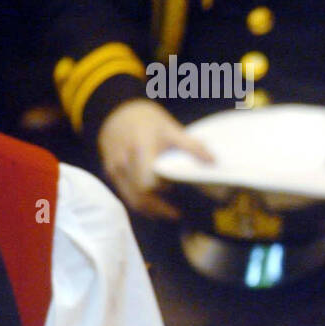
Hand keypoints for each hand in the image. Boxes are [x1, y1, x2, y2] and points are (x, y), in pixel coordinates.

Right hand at [97, 99, 213, 218]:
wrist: (115, 112)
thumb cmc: (147, 121)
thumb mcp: (170, 128)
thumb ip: (191, 146)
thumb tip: (213, 161)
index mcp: (141, 149)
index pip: (148, 182)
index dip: (161, 191)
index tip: (177, 193)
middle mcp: (124, 162)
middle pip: (140, 196)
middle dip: (159, 208)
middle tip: (178, 214)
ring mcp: (115, 169)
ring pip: (131, 199)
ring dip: (151, 209)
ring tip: (170, 213)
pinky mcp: (111, 174)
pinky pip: (126, 194)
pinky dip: (141, 203)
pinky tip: (155, 206)